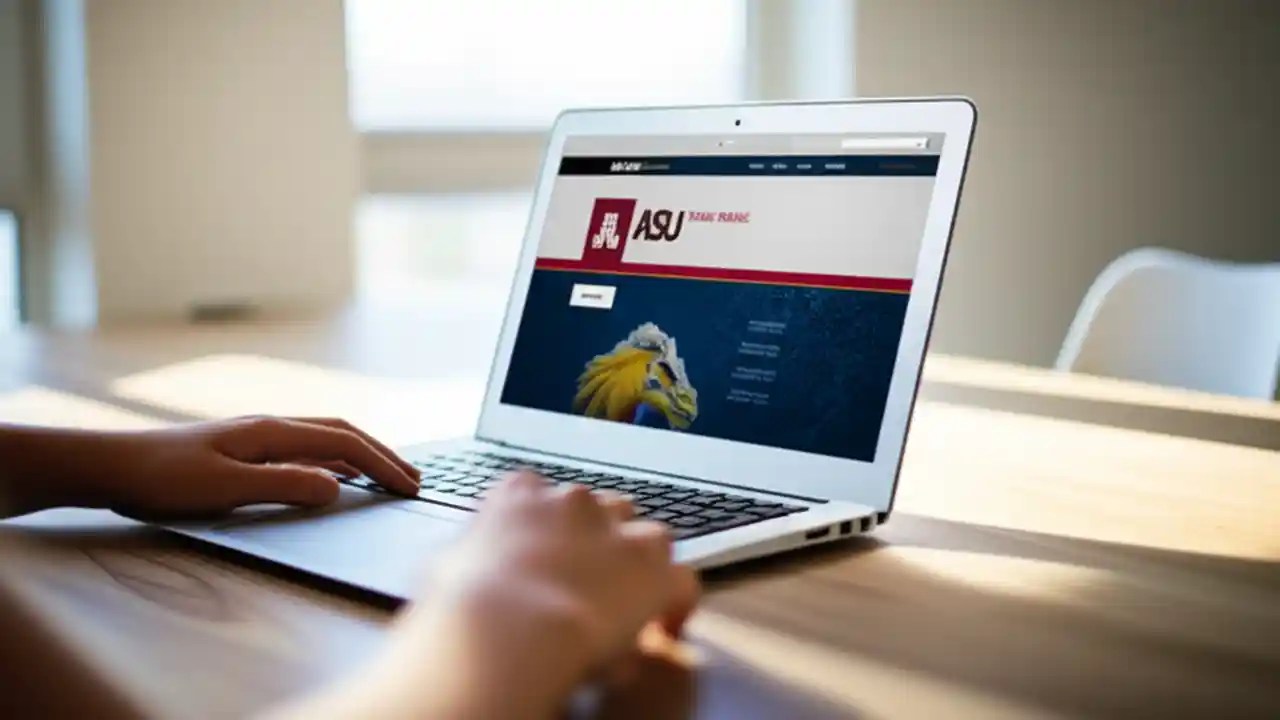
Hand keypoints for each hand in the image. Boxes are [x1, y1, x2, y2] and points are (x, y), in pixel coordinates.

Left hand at [0, 416, 419, 518]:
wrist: (111, 465)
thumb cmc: (162, 479)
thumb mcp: (225, 487)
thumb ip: (284, 484)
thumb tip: (338, 488)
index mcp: (272, 432)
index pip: (345, 444)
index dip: (383, 465)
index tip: (411, 488)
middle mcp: (270, 427)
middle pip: (343, 433)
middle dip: (383, 455)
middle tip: (414, 480)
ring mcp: (258, 436)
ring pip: (326, 438)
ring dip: (362, 455)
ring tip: (387, 476)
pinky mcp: (244, 449)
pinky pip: (306, 448)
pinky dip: (336, 460)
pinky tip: (335, 476)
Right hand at [271, 472, 699, 719]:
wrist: (503, 622)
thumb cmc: (460, 601)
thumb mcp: (444, 565)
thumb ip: (465, 555)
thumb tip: (461, 567)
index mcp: (518, 494)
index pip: (537, 493)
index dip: (545, 523)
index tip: (543, 546)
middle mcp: (571, 501)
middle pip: (600, 509)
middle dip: (600, 538)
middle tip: (590, 577)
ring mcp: (617, 530)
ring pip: (648, 536)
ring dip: (640, 564)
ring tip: (631, 598)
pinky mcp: (652, 569)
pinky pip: (682, 581)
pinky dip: (678, 603)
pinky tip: (671, 625)